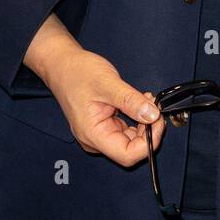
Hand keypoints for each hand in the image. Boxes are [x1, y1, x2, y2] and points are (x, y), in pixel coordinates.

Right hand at [37, 41, 165, 164]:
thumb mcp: (108, 83)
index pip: (127, 155)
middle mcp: (95, 139)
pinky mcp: (103, 126)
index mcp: (93, 134)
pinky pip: (125, 130)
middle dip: (148, 130)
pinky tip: (138, 104)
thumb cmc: (77, 72)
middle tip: (154, 107)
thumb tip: (153, 115)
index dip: (148, 142)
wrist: (62, 64)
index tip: (157, 121)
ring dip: (143, 124)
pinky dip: (136, 119)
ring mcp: (99, 133)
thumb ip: (131, 101)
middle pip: (130, 149)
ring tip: (145, 101)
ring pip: (130, 140)